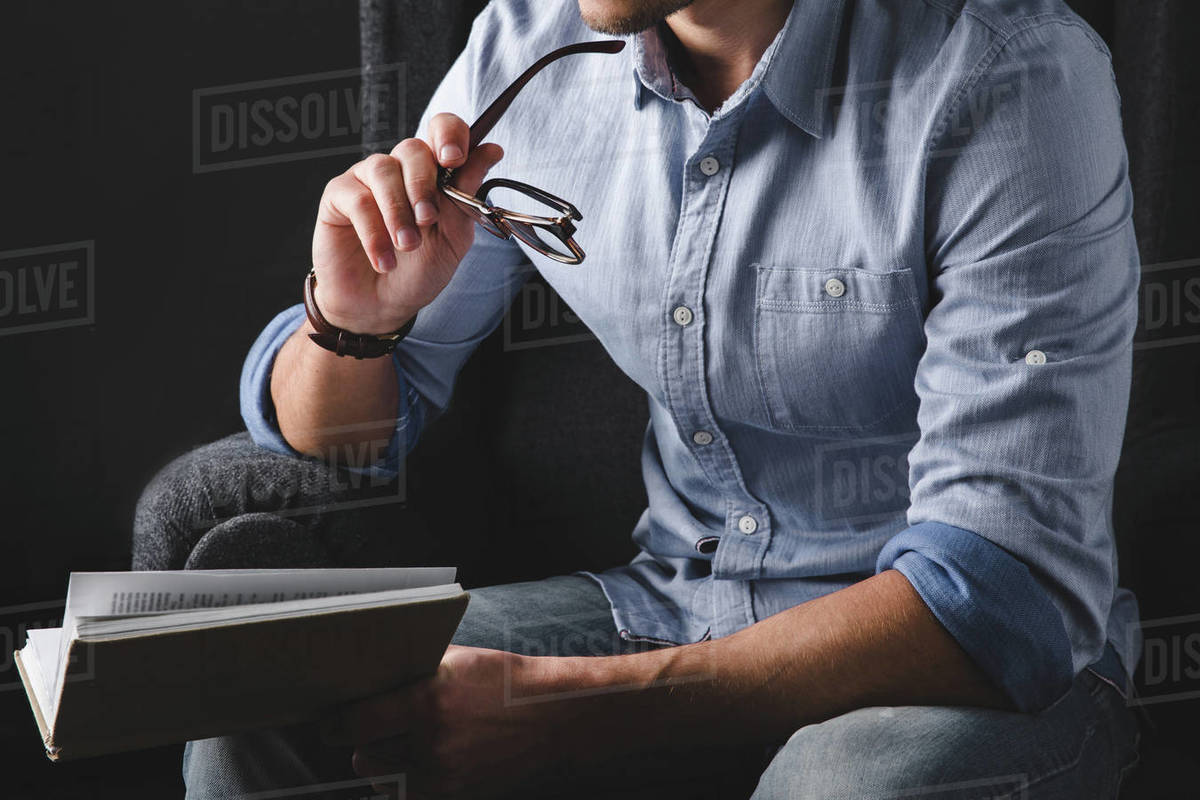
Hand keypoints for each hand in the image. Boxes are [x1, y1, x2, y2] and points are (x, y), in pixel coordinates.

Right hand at [311, 114, 503, 333]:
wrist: (381, 306)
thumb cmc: (417, 271)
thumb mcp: (453, 239)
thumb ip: (467, 196)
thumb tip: (492, 149)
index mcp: (433, 173)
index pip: (442, 130)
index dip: (450, 134)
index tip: (456, 158)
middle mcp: (400, 169)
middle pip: (413, 148)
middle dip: (424, 184)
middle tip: (428, 220)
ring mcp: (367, 179)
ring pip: (383, 170)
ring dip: (398, 211)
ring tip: (406, 246)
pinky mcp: (338, 196)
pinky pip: (357, 199)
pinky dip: (374, 232)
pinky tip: (384, 259)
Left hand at [326, 646, 568, 798]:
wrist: (553, 718)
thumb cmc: (505, 681)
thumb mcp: (457, 662)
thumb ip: (412, 675)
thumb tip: (367, 685)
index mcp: (428, 701)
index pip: (354, 723)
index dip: (335, 724)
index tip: (329, 723)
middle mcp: (431, 744)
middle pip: (364, 757)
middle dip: (364, 742)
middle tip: (374, 729)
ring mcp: (444, 776)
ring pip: (382, 781)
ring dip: (383, 766)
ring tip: (400, 746)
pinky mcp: (455, 797)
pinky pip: (407, 797)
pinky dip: (405, 784)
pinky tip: (417, 765)